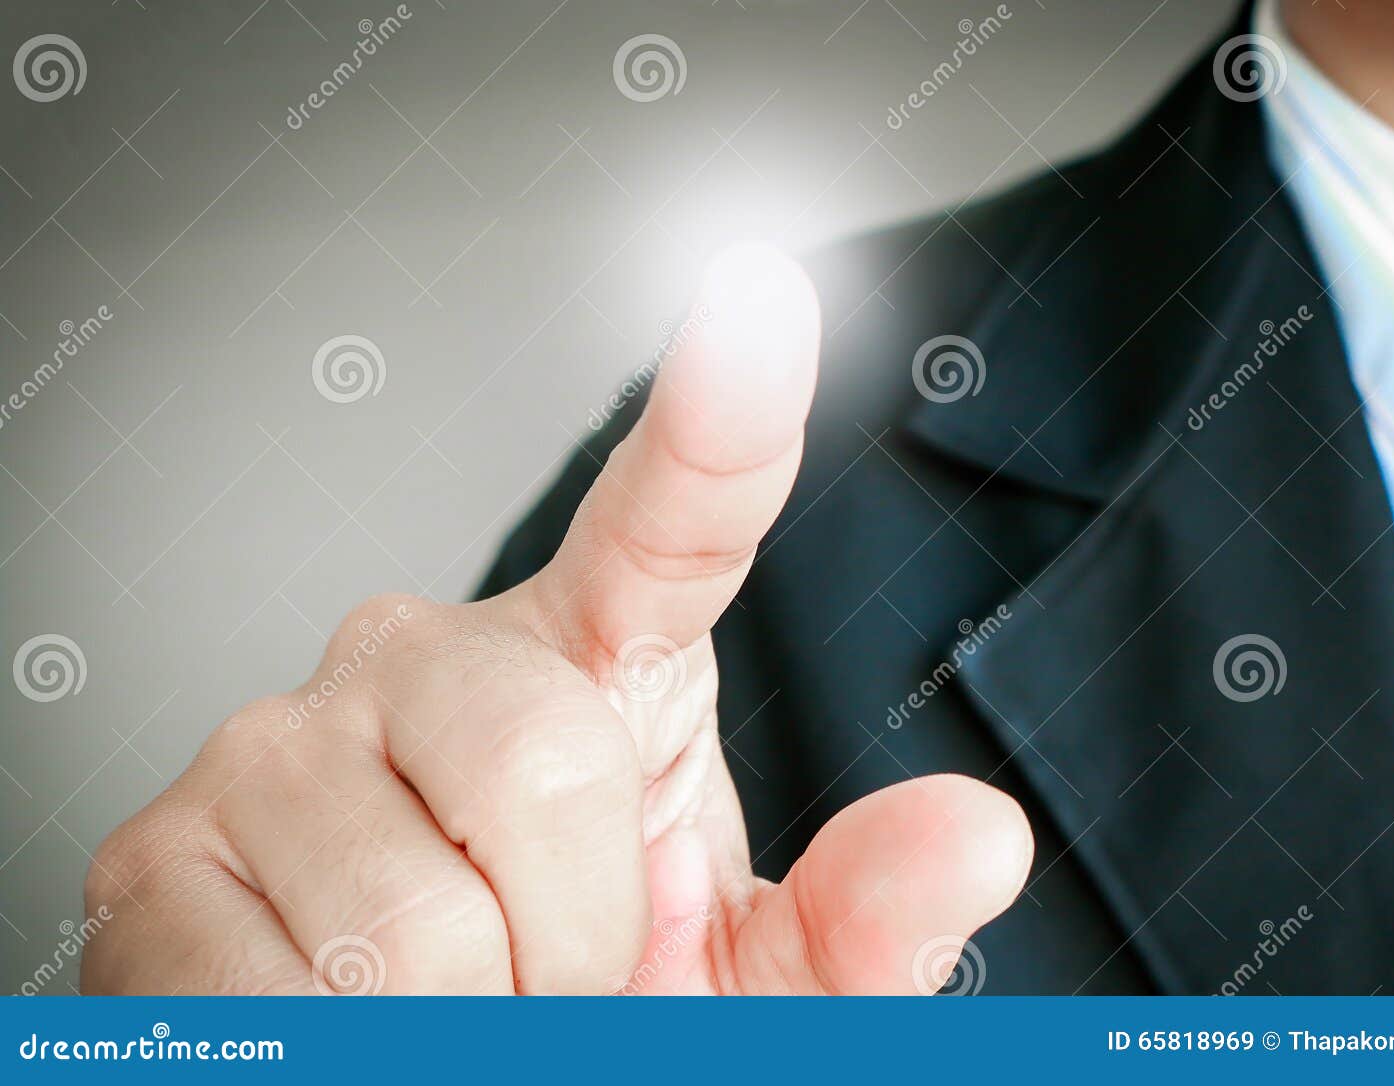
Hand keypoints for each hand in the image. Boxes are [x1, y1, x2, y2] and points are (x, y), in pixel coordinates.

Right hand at [82, 245, 1033, 994]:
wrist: (410, 1070)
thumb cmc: (584, 992)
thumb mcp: (740, 970)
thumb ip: (856, 913)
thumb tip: (981, 836)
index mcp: (595, 663)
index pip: (675, 519)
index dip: (722, 411)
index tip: (762, 288)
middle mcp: (426, 655)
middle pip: (547, 770)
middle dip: (576, 942)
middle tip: (551, 977)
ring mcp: (277, 740)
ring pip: (415, 924)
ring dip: (469, 1026)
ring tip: (450, 1008)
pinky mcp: (157, 853)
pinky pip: (286, 995)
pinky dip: (345, 1060)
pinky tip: (335, 1021)